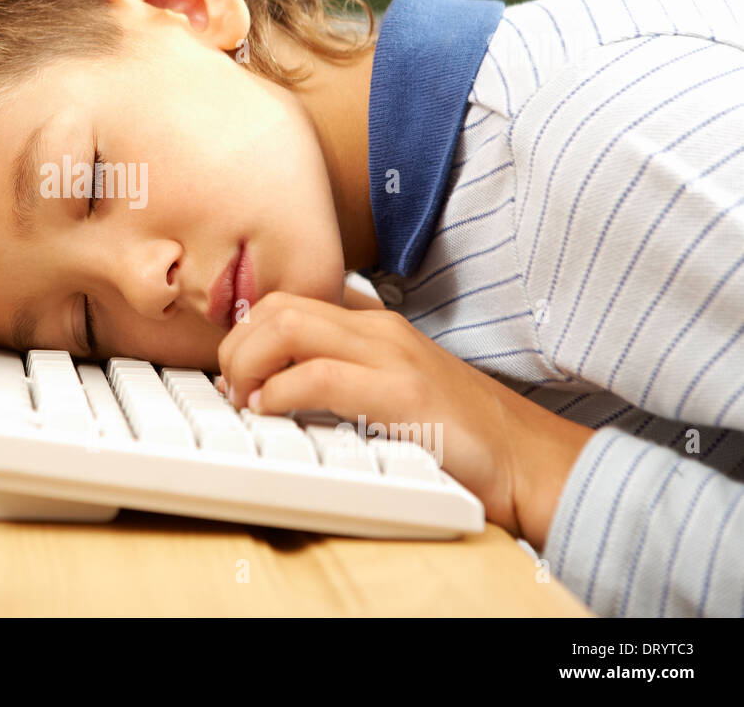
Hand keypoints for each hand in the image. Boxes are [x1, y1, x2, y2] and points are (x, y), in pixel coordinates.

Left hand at [216, 291, 592, 545]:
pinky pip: (317, 376)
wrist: (526, 459)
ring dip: (248, 363)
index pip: (288, 301)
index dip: (245, 334)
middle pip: (277, 306)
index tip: (235, 374)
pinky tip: (272, 413)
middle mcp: (379, 330)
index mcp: (374, 325)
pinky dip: (278, 394)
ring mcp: (391, 356)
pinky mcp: (403, 394)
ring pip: (287, 326)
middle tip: (232, 389)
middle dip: (236, 345)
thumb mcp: (391, 388)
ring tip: (246, 400)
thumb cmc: (457, 432)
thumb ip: (342, 375)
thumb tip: (273, 386)